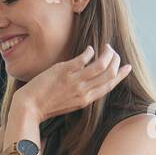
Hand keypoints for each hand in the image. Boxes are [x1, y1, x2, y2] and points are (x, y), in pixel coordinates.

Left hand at [13, 43, 132, 122]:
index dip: (121, 75)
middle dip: (116, 60)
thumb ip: (82, 94)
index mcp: (87, 99)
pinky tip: (89, 48)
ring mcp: (75, 81)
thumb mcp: (69, 104)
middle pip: (110, 73)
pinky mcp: (64, 71)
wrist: (29, 108)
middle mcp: (84, 91)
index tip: (127, 67)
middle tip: (113, 52)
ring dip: (108, 52)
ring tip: (106, 47)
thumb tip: (89, 82)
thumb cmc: (46, 105)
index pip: (110, 85)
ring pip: (102, 64)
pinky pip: (85, 57)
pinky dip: (90, 51)